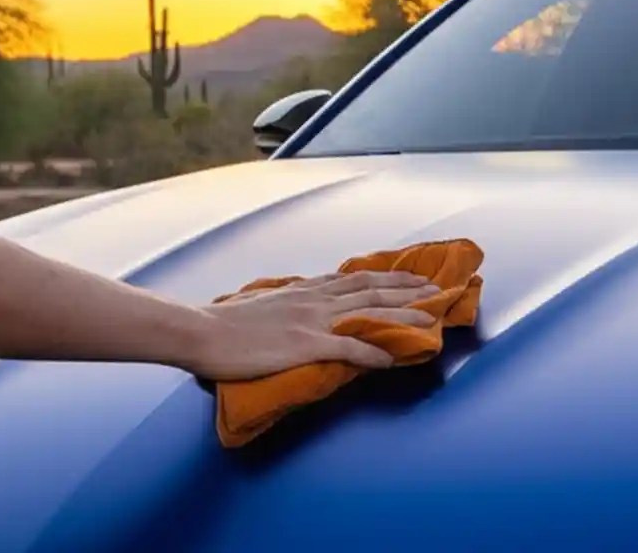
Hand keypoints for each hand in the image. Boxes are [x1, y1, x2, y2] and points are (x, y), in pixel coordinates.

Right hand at [185, 270, 440, 380]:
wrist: (201, 332)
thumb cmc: (224, 323)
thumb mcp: (262, 304)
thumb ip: (286, 303)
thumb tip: (298, 305)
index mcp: (304, 290)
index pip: (353, 278)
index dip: (385, 277)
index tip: (409, 276)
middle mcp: (314, 299)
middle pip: (371, 289)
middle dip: (407, 289)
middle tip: (436, 290)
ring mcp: (311, 320)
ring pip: (369, 312)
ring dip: (403, 316)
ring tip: (430, 321)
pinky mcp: (305, 344)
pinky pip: (348, 348)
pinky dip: (373, 353)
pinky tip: (391, 360)